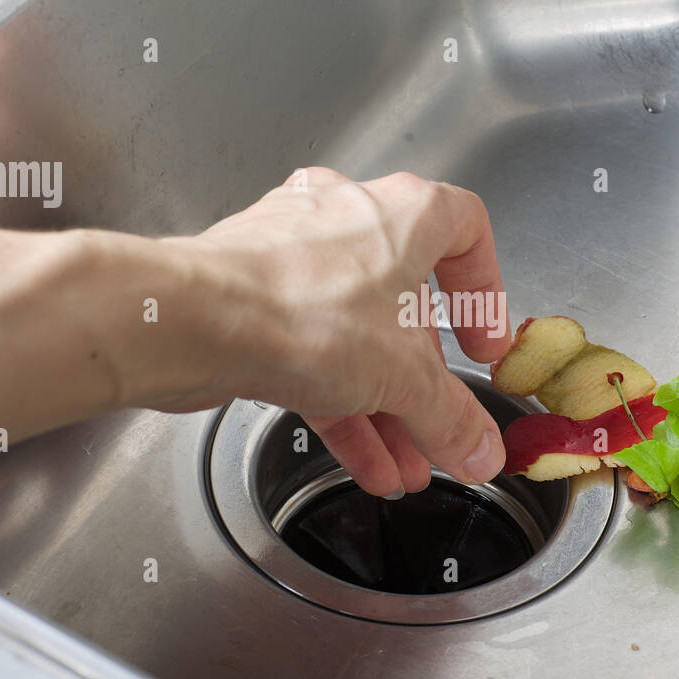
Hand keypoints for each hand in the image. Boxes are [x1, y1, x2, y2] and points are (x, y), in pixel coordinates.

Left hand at [161, 167, 511, 496]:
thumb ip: (453, 418)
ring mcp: (296, 260)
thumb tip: (481, 450)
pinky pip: (315, 355)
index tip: (483, 345)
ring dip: (387, 407)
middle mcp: (348, 223)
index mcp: (401, 214)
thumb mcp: (406, 378)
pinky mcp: (256, 300)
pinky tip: (365, 464)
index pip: (467, 231)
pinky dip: (344, 406)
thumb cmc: (301, 309)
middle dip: (427, 383)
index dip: (485, 293)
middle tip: (443, 429)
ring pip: (357, 338)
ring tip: (407, 465)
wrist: (192, 321)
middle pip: (407, 307)